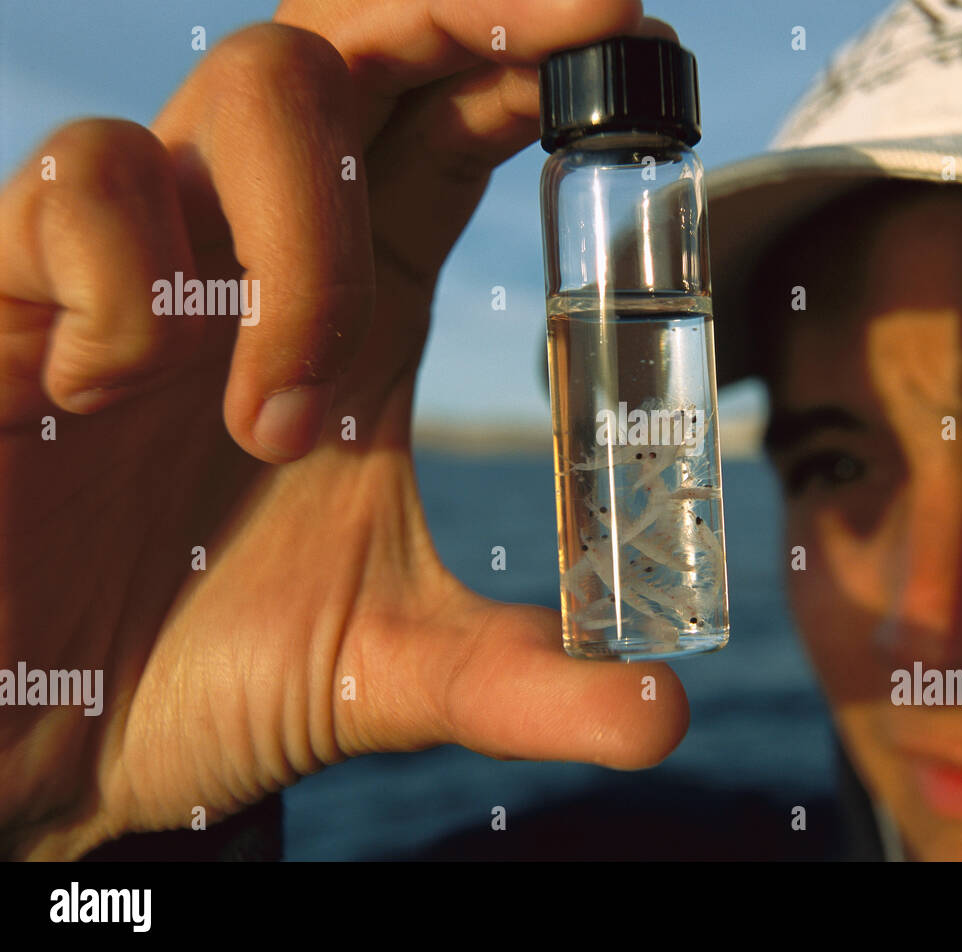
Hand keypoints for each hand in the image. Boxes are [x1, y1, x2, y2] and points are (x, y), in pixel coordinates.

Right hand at [0, 0, 686, 859]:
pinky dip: (124, 276)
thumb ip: (528, 681)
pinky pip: (76, 186)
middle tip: (580, 22)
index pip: (455, 125)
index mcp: (361, 307)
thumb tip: (666, 716)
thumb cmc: (209, 674)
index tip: (632, 33)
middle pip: (357, 44)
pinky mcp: (17, 296)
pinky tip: (115, 393)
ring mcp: (140, 261)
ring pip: (243, 93)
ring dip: (298, 244)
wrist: (45, 740)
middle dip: (462, 8)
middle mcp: (260, 254)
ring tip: (281, 422)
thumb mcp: (391, 673)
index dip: (535, 59)